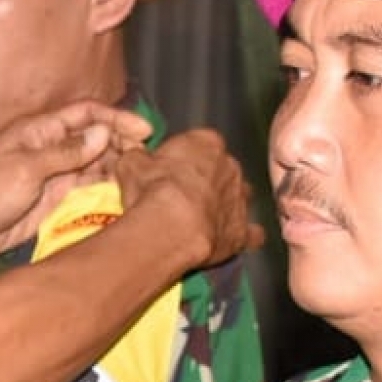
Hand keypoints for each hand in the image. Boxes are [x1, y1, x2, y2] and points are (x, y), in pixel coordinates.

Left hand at [0, 100, 153, 262]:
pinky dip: (108, 186)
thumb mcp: (27, 169)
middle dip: (122, 142)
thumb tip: (101, 134)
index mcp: (40, 130)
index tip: (141, 129)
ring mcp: (56, 171)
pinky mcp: (58, 195)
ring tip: (140, 174)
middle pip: (96, 136)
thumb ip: (65, 152)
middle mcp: (52, 147)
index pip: (85, 114)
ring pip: (97, 161)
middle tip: (144, 156)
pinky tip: (125, 190)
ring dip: (119, 165)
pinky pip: (89, 186)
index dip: (115, 118)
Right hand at [113, 128, 261, 270]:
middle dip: (206, 179)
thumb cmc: (151, 190)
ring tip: (202, 218)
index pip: (200, 142)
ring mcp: (241, 200)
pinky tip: (230, 239)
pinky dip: (244, 236)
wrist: (170, 227)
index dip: (183, 155)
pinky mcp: (243, 231)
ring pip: (238, 197)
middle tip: (181, 195)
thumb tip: (137, 159)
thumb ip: (138, 158)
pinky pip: (251, 234)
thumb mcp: (130, 165)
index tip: (168, 168)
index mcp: (206, 143)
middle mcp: (231, 166)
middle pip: (221, 169)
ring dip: (225, 204)